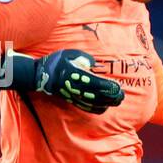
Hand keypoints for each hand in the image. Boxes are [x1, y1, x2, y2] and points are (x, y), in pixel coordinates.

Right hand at [0, 49, 124, 113]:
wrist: (40, 75)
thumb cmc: (56, 61)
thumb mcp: (69, 54)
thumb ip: (84, 58)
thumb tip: (95, 65)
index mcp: (75, 75)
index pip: (94, 82)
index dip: (107, 86)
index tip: (117, 86)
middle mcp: (75, 87)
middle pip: (97, 95)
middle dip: (111, 96)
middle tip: (122, 95)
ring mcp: (74, 96)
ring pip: (93, 103)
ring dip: (107, 103)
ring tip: (118, 100)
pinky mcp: (72, 101)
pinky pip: (87, 107)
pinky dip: (98, 108)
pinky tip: (106, 106)